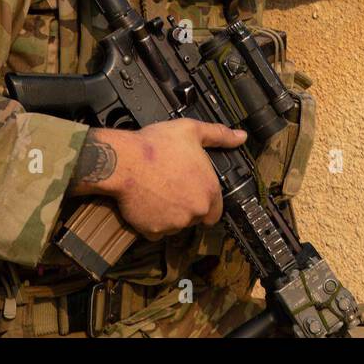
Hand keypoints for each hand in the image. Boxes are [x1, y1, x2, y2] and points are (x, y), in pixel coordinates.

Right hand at [70, 120, 247, 241]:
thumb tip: (240, 137)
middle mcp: (195, 211)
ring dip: (171, 214)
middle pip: (196, 217)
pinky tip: (146, 203)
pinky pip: (156, 232)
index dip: (207, 201)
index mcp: (208, 190)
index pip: (216, 209)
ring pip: (176, 225)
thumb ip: (219, 135)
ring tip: (159, 192)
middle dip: (187, 206)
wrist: (123, 161)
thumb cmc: (156, 146)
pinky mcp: (153, 232)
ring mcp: (174, 224)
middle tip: (173, 188)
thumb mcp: (192, 131)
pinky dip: (152, 222)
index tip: (194, 191)